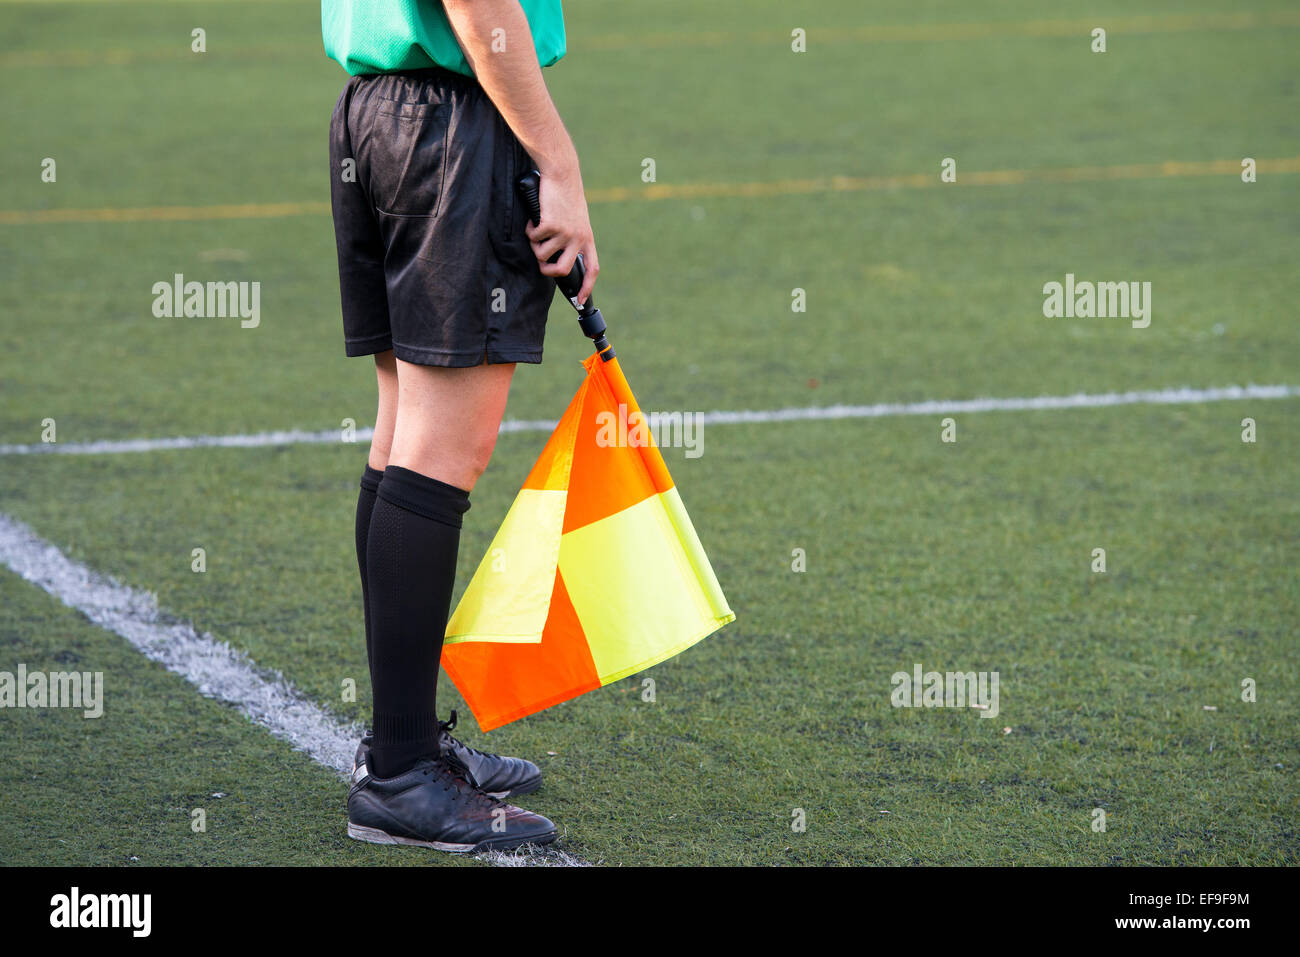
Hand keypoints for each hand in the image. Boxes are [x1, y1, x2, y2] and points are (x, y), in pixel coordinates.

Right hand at [525, 165, 599, 305]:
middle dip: (547, 270)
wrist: (562, 174)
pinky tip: (535, 219)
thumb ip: (573, 238)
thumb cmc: (566, 196)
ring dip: (535, 244)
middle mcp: (579, 237)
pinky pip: (534, 237)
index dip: (586, 287)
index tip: (580, 300)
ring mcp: (565, 231)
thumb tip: (559, 259)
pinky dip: (530, 230)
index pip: (592, 269)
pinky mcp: (551, 224)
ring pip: (543, 254)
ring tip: (538, 230)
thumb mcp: (577, 219)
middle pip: (563, 269)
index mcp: (587, 238)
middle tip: (541, 263)